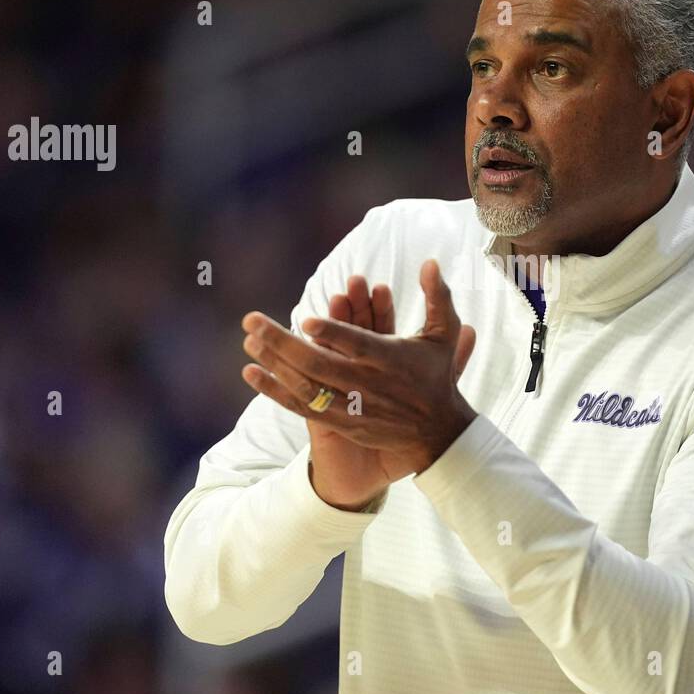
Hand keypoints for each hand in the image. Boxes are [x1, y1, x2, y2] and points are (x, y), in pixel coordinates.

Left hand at [242, 260, 476, 478]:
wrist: (437, 432)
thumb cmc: (437, 375)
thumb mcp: (445, 334)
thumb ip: (437, 296)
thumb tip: (430, 261)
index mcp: (391, 359)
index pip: (358, 345)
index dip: (333, 333)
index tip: (306, 319)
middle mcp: (368, 384)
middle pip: (320, 364)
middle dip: (283, 343)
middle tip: (252, 322)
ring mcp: (353, 406)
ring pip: (306, 386)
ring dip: (274, 364)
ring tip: (249, 343)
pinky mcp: (342, 422)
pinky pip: (302, 407)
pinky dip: (275, 391)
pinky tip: (251, 373)